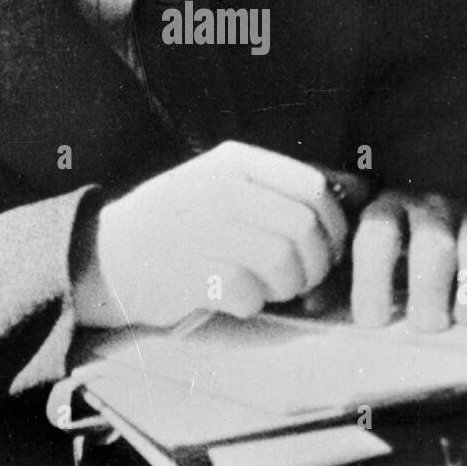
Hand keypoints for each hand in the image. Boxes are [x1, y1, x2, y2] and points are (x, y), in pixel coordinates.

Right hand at [73, 141, 365, 328]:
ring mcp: (202, 229)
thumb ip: (286, 188)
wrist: (107, 254)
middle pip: (304, 228)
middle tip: (303, 281)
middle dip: (316, 263)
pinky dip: (252, 304)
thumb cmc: (182, 224)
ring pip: (284, 262)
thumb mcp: (230, 188)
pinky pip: (250, 293)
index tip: (329, 250)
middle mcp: (220, 188)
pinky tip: (235, 298)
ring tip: (269, 288)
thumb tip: (360, 189)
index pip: (313, 187)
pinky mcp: (189, 272)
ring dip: (288, 286)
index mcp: (234, 162)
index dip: (336, 225)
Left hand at [349, 191, 466, 331]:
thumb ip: (335, 278)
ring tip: (462, 316)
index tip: (373, 320)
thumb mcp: (362, 245)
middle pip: (435, 248)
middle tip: (427, 322)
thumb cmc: (400, 234)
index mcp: (387, 210)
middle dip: (430, 297)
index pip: (377, 237)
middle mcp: (432, 209)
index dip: (373, 283)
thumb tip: (308, 308)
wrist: (458, 181)